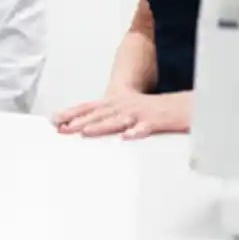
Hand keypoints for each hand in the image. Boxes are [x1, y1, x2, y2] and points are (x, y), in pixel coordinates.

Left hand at [52, 90, 191, 139]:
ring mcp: (140, 112)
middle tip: (62, 129)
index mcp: (117, 102)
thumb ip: (110, 118)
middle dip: (80, 121)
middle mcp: (125, 105)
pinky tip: (128, 137)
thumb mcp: (128, 112)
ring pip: (118, 119)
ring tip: (86, 132)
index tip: (55, 120)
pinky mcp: (157, 120)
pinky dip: (137, 131)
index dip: (72, 113)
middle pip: (99, 113)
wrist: (183, 105)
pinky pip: (146, 127)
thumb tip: (87, 128)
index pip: (90, 107)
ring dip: (102, 125)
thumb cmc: (154, 112)